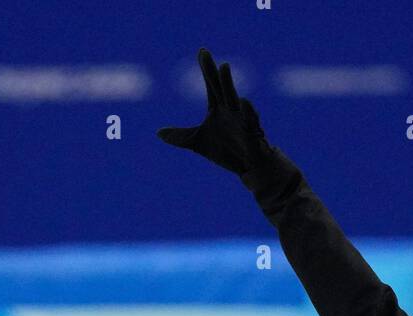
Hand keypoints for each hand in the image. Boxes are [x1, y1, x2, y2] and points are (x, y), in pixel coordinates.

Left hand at [158, 47, 266, 174]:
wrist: (250, 167)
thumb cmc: (227, 151)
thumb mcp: (198, 143)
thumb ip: (179, 137)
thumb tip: (158, 133)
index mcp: (218, 108)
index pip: (211, 85)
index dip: (206, 69)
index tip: (202, 51)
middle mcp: (230, 110)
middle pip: (221, 87)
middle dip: (213, 70)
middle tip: (205, 53)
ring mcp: (242, 121)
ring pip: (235, 100)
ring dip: (228, 83)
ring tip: (224, 67)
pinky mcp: (253, 135)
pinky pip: (252, 123)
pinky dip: (249, 113)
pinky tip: (243, 103)